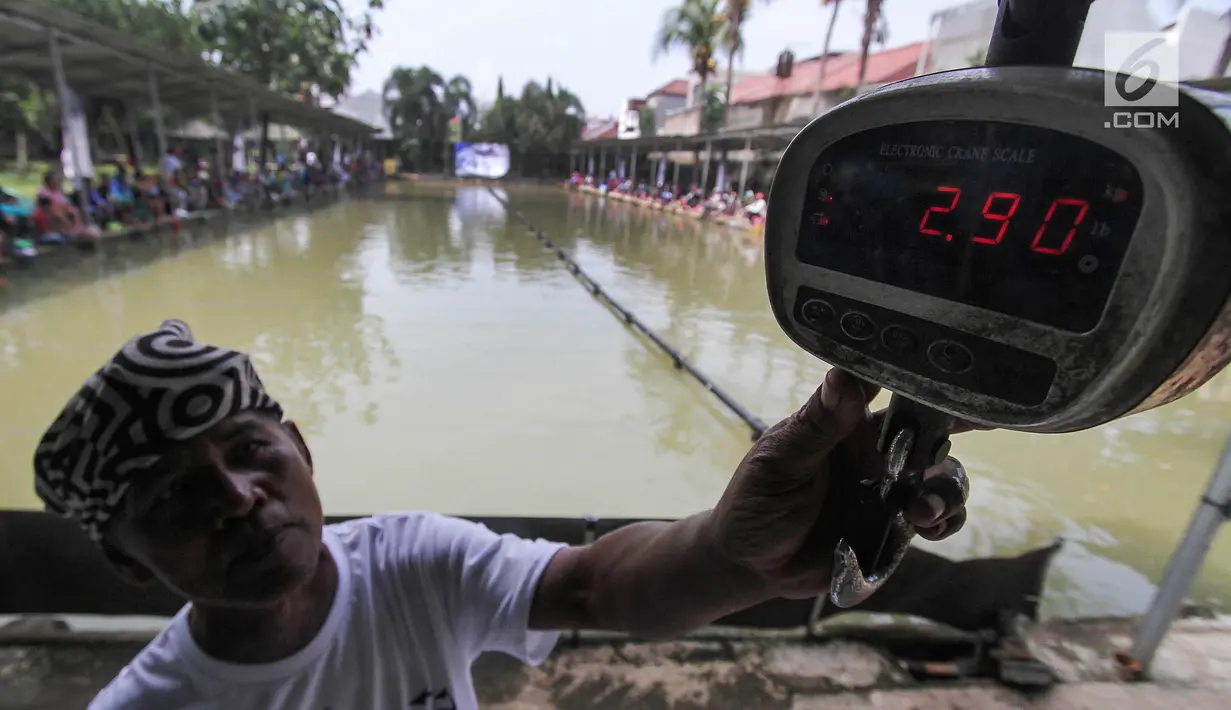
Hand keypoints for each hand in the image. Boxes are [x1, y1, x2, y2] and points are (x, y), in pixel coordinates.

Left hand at [705, 369, 975, 598]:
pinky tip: (930, 527)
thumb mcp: (781, 460)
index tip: (960, 373)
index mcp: (848, 423)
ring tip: (923, 509)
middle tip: (984, 429)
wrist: (751, 563)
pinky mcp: (895, 527)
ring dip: (946, 489)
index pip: (894, 389)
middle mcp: (876, 451)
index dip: (929, 380)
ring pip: (942, 478)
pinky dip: (945, 521)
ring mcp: (890, 490)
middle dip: (961, 429)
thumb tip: (845, 376)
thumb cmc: (756, 500)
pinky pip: (937, 519)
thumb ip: (817, 424)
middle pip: (933, 431)